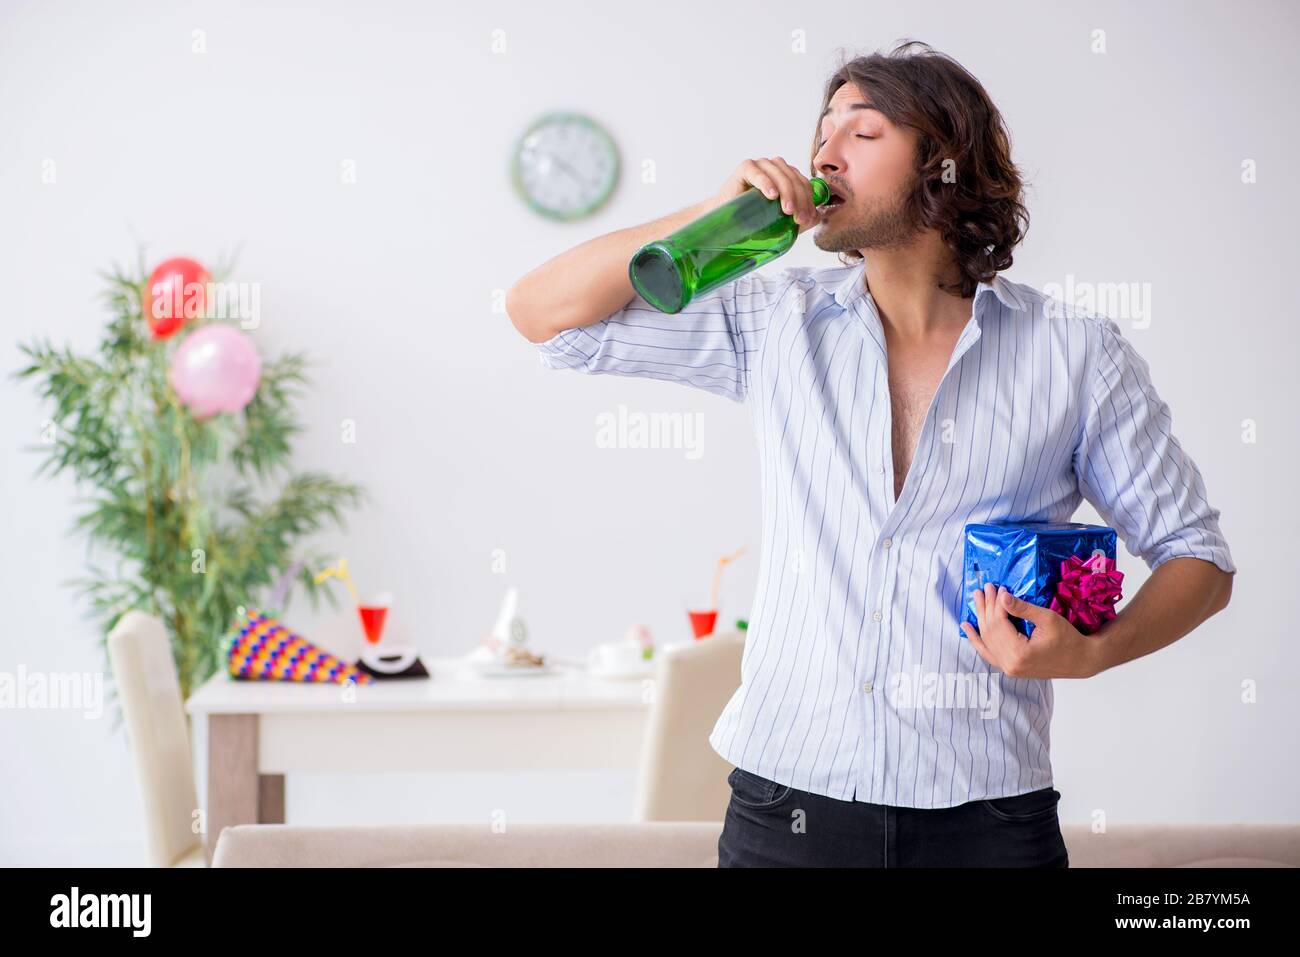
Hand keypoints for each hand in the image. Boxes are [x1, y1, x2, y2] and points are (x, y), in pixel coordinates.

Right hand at [715, 157, 821, 230]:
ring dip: (787, 192)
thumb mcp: (781, 220)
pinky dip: (766, 182)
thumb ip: (800, 216)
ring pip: (780, 174)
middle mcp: (775, 168)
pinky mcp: (745, 168)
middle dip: (799, 199)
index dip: (808, 201)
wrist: (726, 222)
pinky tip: (771, 195)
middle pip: (794, 178)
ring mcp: (760, 165)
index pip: (803, 184)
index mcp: (786, 176)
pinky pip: (757, 172)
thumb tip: (817, 216)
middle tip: (798, 219)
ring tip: (787, 211)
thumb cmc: (753, 219)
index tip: (806, 219)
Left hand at [960, 582, 1100, 678]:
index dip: (996, 603)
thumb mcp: (1048, 619)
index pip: (999, 623)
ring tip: (975, 600)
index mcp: (1019, 653)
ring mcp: (1009, 668)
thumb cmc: (1069, 639)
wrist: (1081, 660)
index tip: (997, 587)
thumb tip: (1002, 596)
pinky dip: (978, 640)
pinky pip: (988, 653)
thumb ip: (1023, 609)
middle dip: (986, 607)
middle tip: (983, 588)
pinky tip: (968, 628)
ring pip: (987, 641)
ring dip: (980, 619)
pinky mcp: (1010, 668)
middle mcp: (1010, 664)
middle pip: (991, 631)